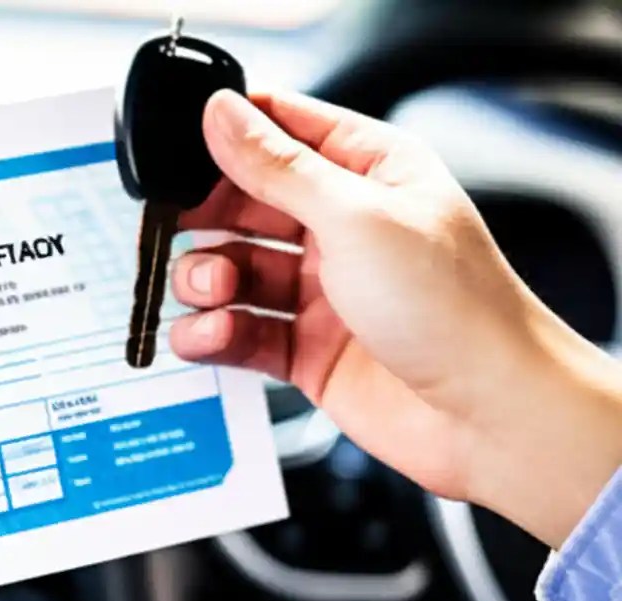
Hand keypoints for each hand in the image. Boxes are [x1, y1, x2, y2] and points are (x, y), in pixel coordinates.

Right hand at [172, 89, 621, 546]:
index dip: (230, 138)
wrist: (490, 417)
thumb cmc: (455, 309)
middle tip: (180, 229)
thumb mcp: (356, 218)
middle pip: (244, 204)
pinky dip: (213, 334)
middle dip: (206, 218)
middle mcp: (342, 228)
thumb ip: (278, 167)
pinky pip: (239, 332)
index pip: (283, 131)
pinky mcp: (305, 350)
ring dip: (207, 278)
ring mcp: (322, 291)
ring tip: (214, 292)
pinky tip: (212, 335)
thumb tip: (223, 114)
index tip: (184, 157)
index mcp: (369, 173)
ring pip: (233, 270)